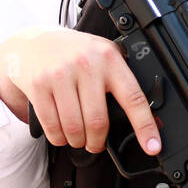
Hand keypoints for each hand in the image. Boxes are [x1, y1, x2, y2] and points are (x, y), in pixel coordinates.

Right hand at [0, 26, 161, 154]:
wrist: (35, 41)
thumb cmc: (77, 54)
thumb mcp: (105, 58)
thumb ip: (124, 84)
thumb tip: (152, 121)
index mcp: (109, 59)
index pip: (133, 98)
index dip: (144, 126)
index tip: (152, 146)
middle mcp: (86, 64)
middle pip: (97, 121)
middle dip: (97, 142)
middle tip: (96, 144)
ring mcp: (60, 74)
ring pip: (73, 128)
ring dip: (77, 142)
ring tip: (78, 139)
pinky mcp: (39, 85)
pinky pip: (52, 126)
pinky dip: (58, 138)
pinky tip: (61, 134)